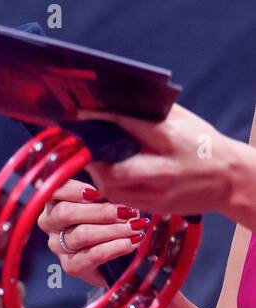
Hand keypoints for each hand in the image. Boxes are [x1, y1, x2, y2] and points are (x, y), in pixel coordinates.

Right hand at [37, 180, 144, 286]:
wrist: (113, 259)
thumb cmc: (107, 222)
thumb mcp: (102, 201)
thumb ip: (100, 193)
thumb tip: (113, 186)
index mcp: (52, 201)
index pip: (54, 191)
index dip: (74, 190)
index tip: (99, 192)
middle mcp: (49, 223)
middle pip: (66, 213)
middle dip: (100, 212)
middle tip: (126, 212)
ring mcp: (58, 246)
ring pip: (81, 234)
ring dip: (112, 230)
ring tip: (134, 228)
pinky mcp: (71, 266)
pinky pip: (93, 255)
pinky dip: (114, 248)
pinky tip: (130, 243)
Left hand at [79, 103, 241, 218]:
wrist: (230, 179)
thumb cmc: (202, 142)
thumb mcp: (182, 119)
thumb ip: (150, 109)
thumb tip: (113, 98)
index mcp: (170, 139)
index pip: (125, 125)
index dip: (96, 119)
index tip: (77, 114)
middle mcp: (165, 170)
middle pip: (116, 170)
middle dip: (92, 157)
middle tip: (81, 144)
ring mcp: (161, 194)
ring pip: (113, 189)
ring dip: (96, 173)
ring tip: (91, 158)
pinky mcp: (157, 208)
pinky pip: (121, 199)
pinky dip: (109, 185)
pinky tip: (106, 172)